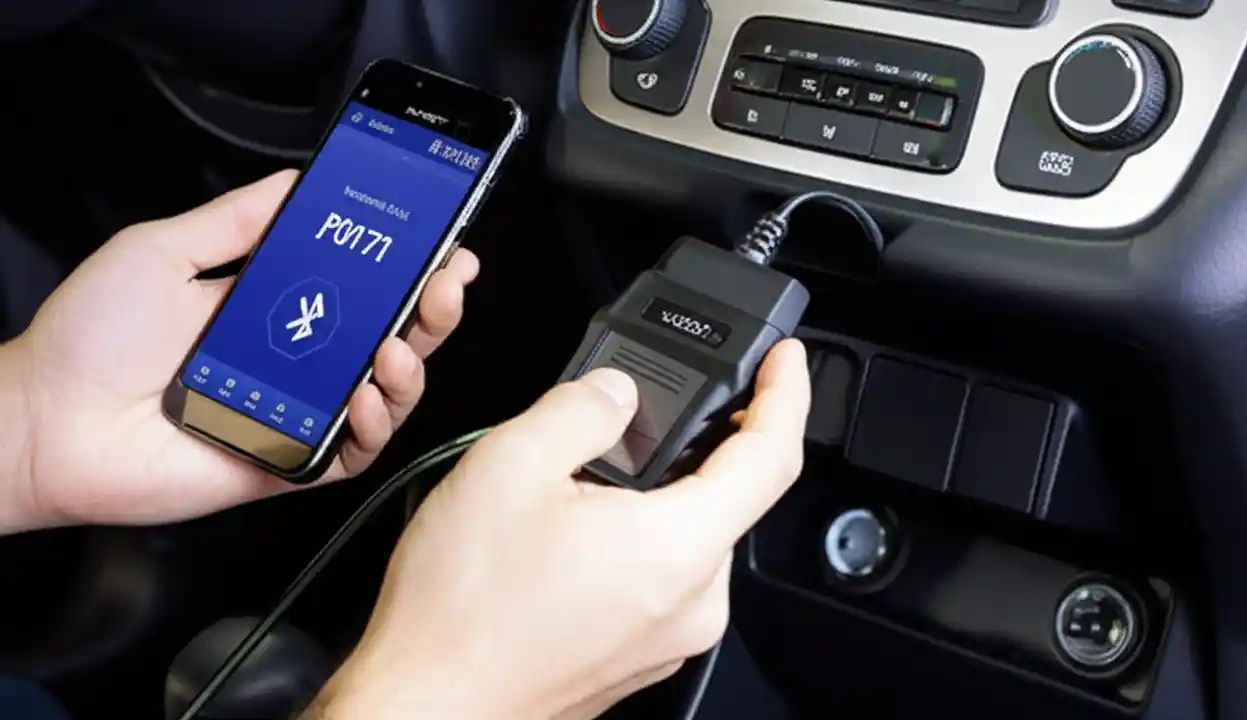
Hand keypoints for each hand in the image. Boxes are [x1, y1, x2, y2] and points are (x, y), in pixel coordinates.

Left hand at [0, 171, 478, 532]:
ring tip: (398, 345)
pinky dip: (374, 428)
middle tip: (449, 283)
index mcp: (277, 310)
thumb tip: (294, 182)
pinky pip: (353, 453)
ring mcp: (298, 414)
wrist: (45, 421)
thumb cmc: (90, 339)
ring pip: (387, 396)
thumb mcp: (163, 252)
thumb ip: (234, 221)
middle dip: (433, 311)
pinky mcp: (289, 463)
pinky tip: (368, 398)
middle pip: (392, 338)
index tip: (444, 244)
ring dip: (412, 367)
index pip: (364, 288)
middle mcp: (297, 362)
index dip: (411, 268)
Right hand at [312, 340, 809, 719]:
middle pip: (725, 497)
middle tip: (627, 422)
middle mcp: (691, 603)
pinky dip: (633, 542)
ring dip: (651, 497)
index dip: (786, 394)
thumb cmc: (461, 611)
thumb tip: (617, 392)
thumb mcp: (511, 463)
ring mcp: (668, 638)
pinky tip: (568, 539)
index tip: (784, 362)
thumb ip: (583, 407)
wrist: (424, 705)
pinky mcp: (640, 656)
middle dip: (689, 447)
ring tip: (574, 490)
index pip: (771, 456)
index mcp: (678, 547)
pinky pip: (660, 579)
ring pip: (685, 537)